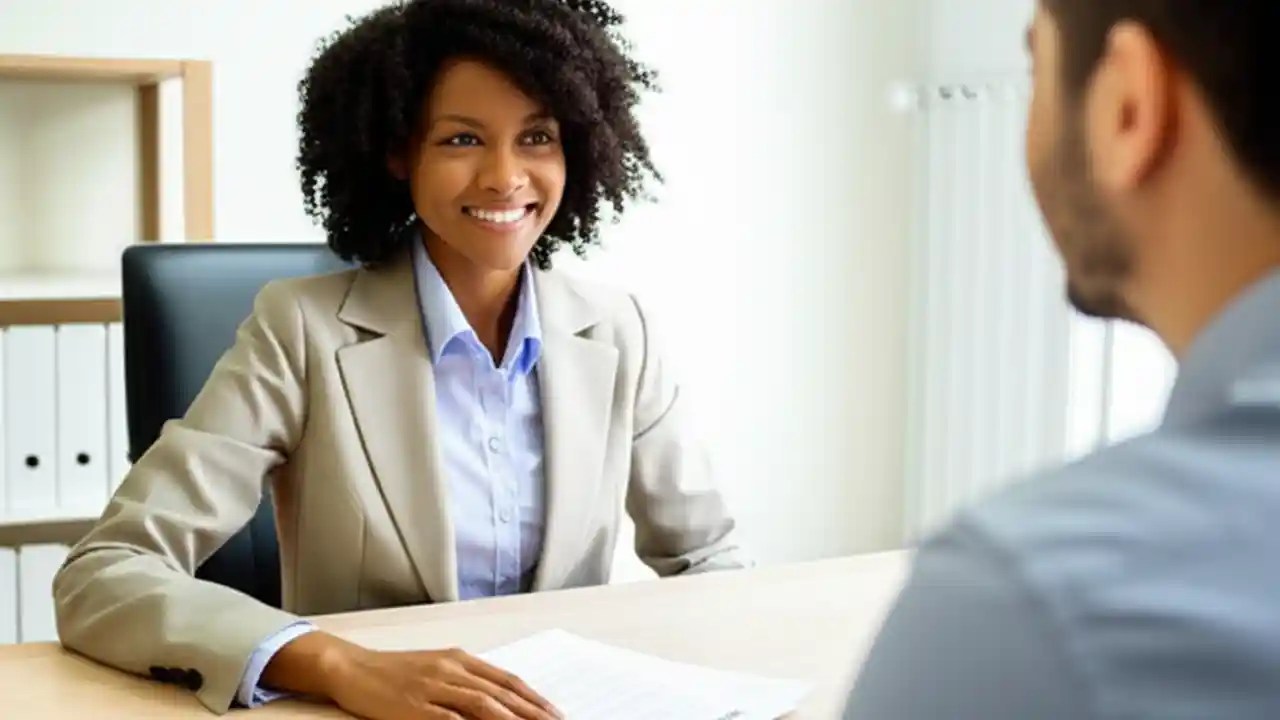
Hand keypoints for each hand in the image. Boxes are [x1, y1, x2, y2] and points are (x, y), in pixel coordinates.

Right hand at [262, 631, 561, 719]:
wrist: (352, 667)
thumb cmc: (396, 672)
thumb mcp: (437, 669)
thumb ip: (468, 683)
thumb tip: (501, 701)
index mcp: (461, 659)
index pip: (508, 681)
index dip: (534, 699)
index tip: (556, 714)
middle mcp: (452, 669)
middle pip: (501, 694)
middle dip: (532, 713)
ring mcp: (433, 687)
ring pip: (482, 705)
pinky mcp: (414, 706)